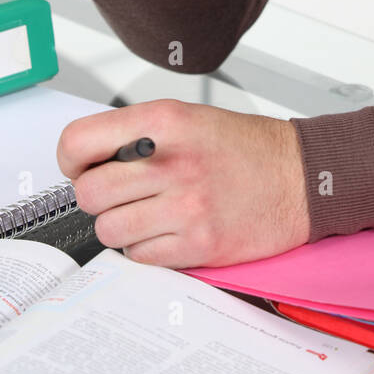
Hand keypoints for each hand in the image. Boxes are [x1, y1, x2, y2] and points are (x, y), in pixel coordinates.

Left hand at [57, 99, 310, 268]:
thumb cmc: (244, 147)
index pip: (78, 142)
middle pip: (89, 193)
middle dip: (97, 196)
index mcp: (163, 122)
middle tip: (120, 193)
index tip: (80, 167)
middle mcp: (171, 162)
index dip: (70, 160)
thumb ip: (135, 133)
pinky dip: (147, 248)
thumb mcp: (186, 117)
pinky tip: (169, 230)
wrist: (303, 176)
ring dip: (120, 226)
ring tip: (147, 213)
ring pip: (110, 230)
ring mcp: (186, 206)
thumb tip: (85, 159)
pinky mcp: (199, 244)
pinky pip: (141, 257)